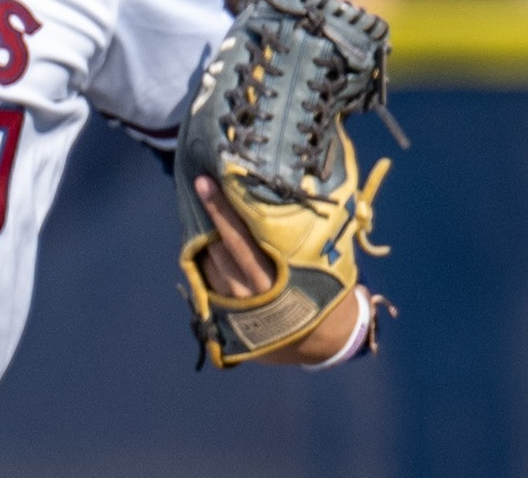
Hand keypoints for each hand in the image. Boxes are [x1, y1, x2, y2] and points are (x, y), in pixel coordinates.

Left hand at [194, 174, 358, 363]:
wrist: (324, 344)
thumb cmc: (326, 294)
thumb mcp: (318, 266)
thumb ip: (297, 239)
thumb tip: (282, 198)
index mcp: (274, 279)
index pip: (238, 238)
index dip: (220, 210)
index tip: (205, 183)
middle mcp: (248, 293)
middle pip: (217, 247)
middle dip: (207, 217)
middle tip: (201, 187)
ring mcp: (233, 307)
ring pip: (208, 263)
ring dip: (205, 238)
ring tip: (205, 211)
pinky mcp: (224, 316)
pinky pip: (206, 280)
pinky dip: (206, 260)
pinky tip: (209, 242)